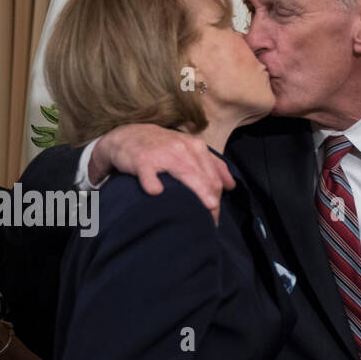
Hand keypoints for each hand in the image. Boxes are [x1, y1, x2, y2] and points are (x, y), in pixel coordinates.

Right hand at [94, 124, 235, 224]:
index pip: (213, 178)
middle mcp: (183, 148)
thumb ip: (213, 165)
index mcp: (197, 147)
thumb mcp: (190, 149)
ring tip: (201, 212)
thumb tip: (231, 185)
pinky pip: (149, 173)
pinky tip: (156, 192)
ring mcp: (163, 153)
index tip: (215, 218)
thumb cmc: (163, 147)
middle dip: (210, 202)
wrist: (129, 136)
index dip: (217, 200)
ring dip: (195, 193)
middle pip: (203, 178)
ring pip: (184, 174)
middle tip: (210, 223)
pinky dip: (152, 183)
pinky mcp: (142, 160)